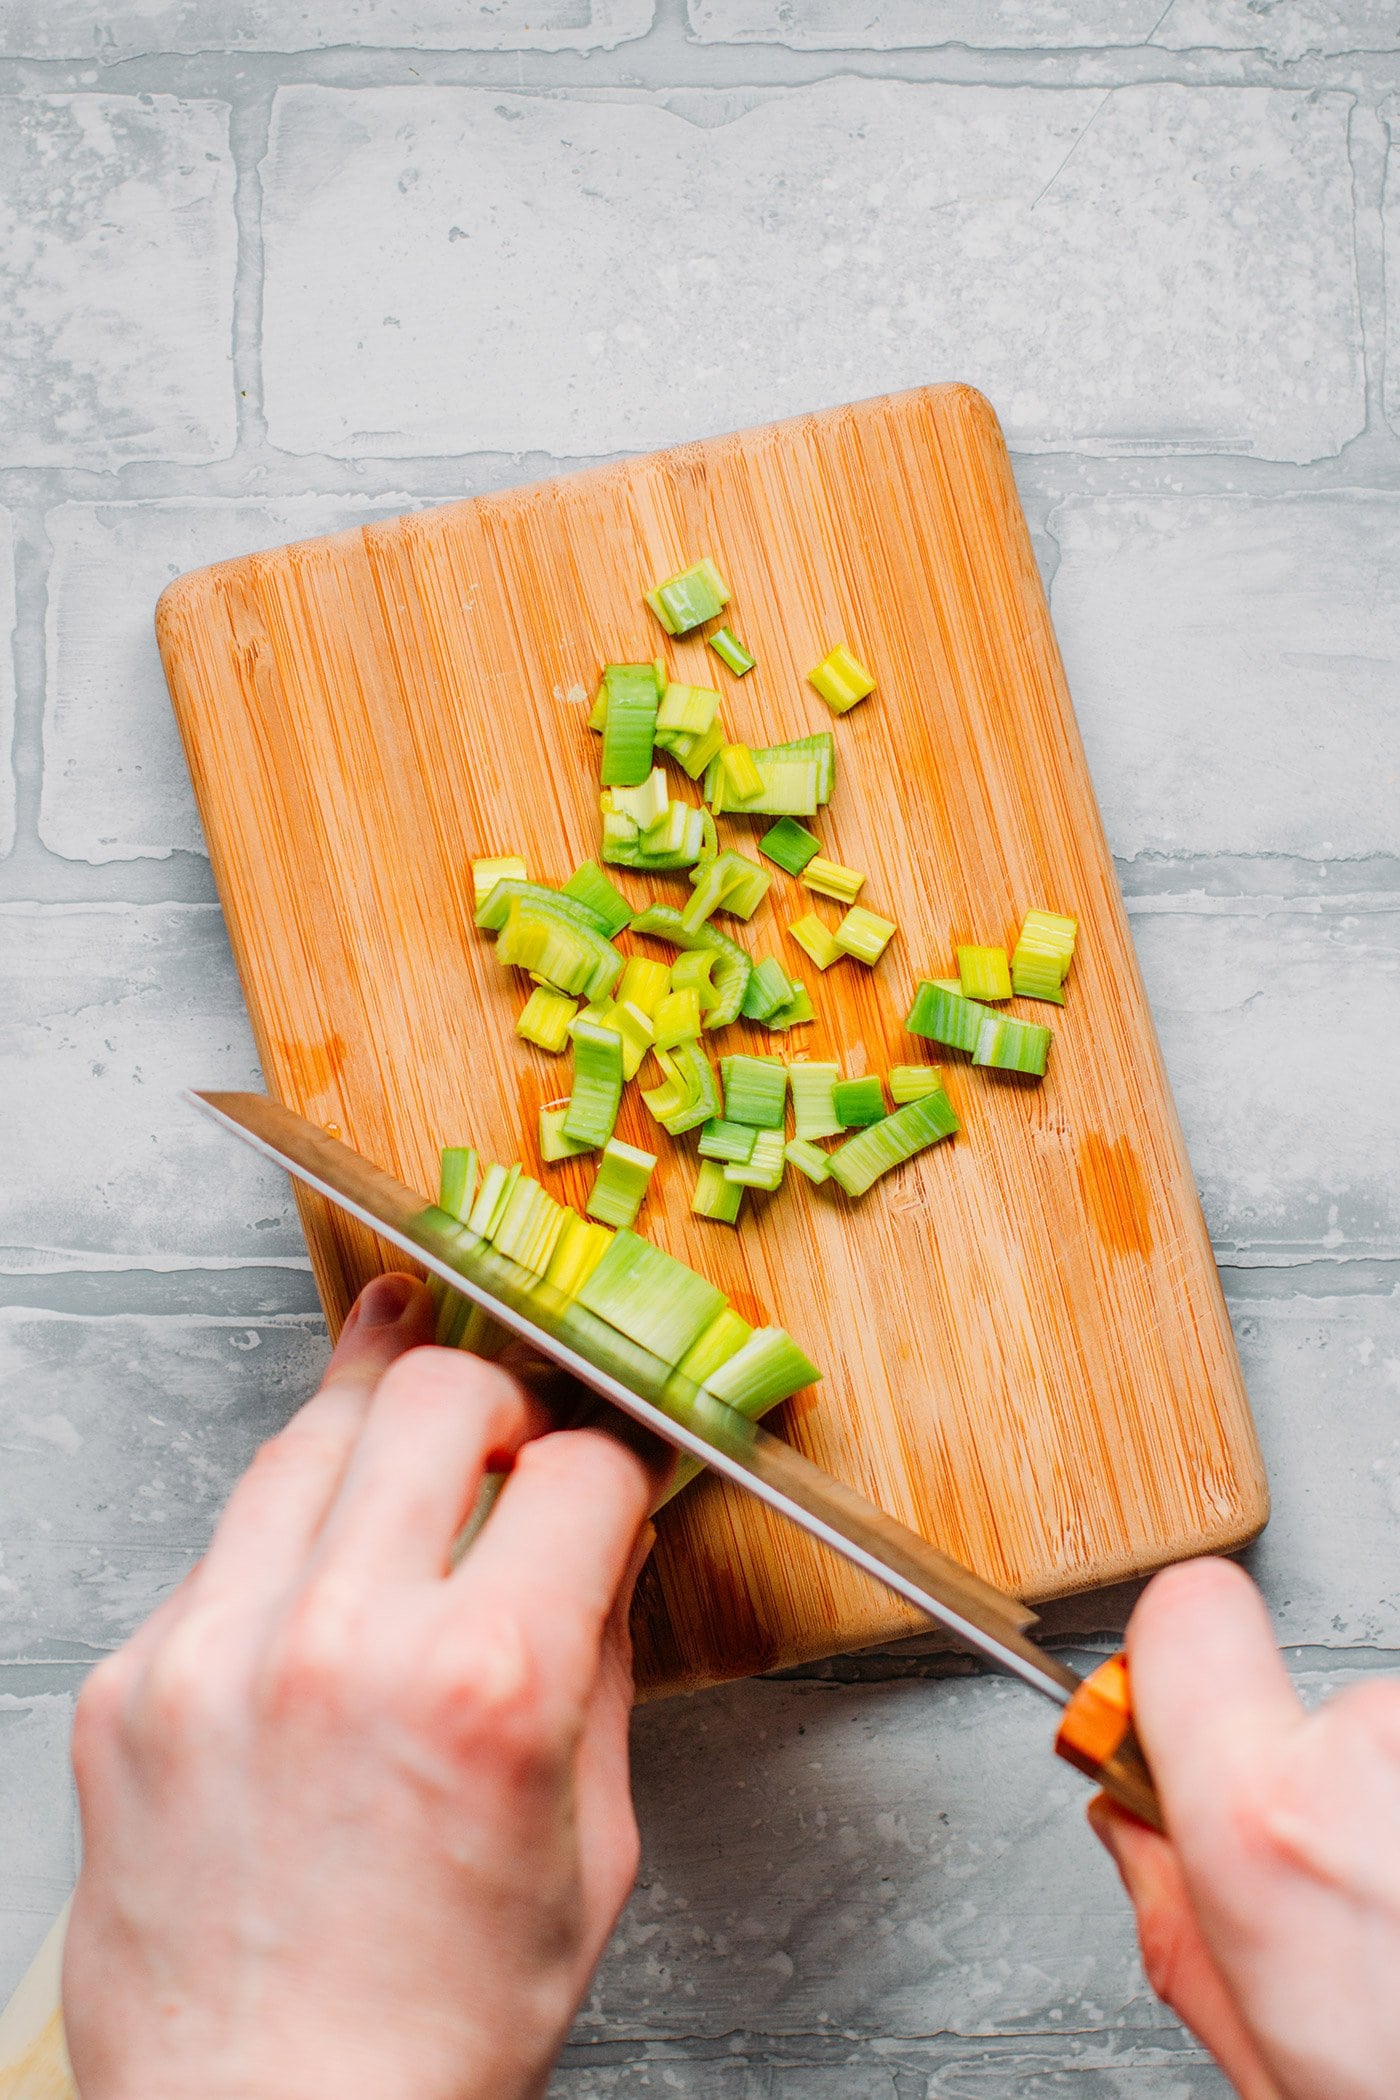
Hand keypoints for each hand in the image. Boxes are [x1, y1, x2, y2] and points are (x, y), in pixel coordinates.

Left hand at [63, 1273, 656, 2099]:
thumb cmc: (437, 2027)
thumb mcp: (590, 1849)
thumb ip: (602, 1665)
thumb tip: (605, 1545)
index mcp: (486, 1683)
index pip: (578, 1466)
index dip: (617, 1454)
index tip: (611, 1467)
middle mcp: (340, 1640)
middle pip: (434, 1394)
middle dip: (499, 1393)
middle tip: (510, 1428)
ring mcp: (212, 1653)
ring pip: (306, 1436)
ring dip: (375, 1413)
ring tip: (402, 1382)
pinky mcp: (126, 1685)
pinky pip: (219, 1549)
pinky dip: (281, 1539)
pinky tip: (313, 1567)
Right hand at [1090, 1558, 1399, 2099]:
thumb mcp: (1258, 2054)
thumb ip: (1173, 1911)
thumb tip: (1137, 1826)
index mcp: (1266, 1819)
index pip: (1189, 1609)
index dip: (1177, 1657)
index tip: (1186, 1703)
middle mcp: (1374, 1754)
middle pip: (1313, 1703)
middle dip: (1317, 1776)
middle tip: (1341, 1890)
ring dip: (1398, 1811)